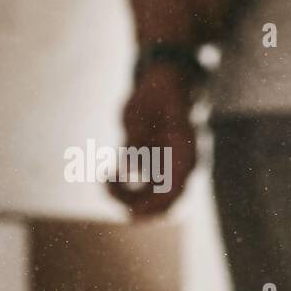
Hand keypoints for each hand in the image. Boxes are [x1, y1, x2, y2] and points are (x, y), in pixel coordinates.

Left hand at [111, 64, 195, 216]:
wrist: (159, 80)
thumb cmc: (158, 90)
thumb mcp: (145, 109)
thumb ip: (137, 136)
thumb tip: (127, 166)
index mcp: (184, 154)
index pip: (174, 192)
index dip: (153, 207)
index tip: (129, 211)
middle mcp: (176, 164)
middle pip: (159, 202)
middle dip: (133, 205)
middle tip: (109, 190)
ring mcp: (163, 165)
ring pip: (145, 198)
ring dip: (122, 196)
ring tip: (105, 178)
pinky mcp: (148, 162)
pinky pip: (134, 187)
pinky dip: (119, 186)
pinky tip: (107, 173)